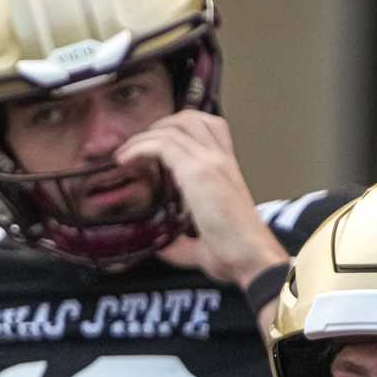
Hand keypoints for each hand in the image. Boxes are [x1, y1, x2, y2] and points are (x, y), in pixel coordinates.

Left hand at [118, 110, 286, 288]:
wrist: (251, 258)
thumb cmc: (234, 253)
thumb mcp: (202, 243)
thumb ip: (181, 243)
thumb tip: (162, 247)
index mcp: (227, 170)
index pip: (208, 129)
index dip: (178, 129)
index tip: (154, 145)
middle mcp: (221, 160)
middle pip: (190, 118)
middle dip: (159, 126)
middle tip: (137, 144)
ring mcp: (210, 162)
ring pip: (174, 127)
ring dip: (144, 136)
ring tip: (126, 152)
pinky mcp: (198, 171)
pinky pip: (163, 144)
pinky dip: (140, 146)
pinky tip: (125, 159)